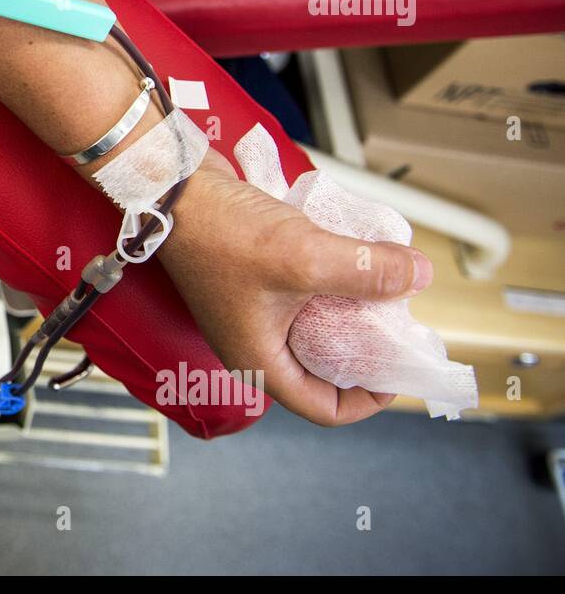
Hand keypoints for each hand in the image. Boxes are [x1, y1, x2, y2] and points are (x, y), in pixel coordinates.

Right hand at [157, 149, 433, 425]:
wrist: (173, 185)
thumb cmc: (220, 233)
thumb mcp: (305, 257)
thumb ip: (367, 271)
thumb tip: (419, 276)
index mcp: (259, 360)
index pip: (325, 407)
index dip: (369, 398)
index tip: (398, 368)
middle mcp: (255, 341)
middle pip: (326, 366)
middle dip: (367, 346)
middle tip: (401, 319)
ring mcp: (254, 307)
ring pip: (319, 324)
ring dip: (353, 305)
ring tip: (384, 280)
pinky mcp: (256, 274)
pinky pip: (305, 290)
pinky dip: (332, 277)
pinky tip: (354, 251)